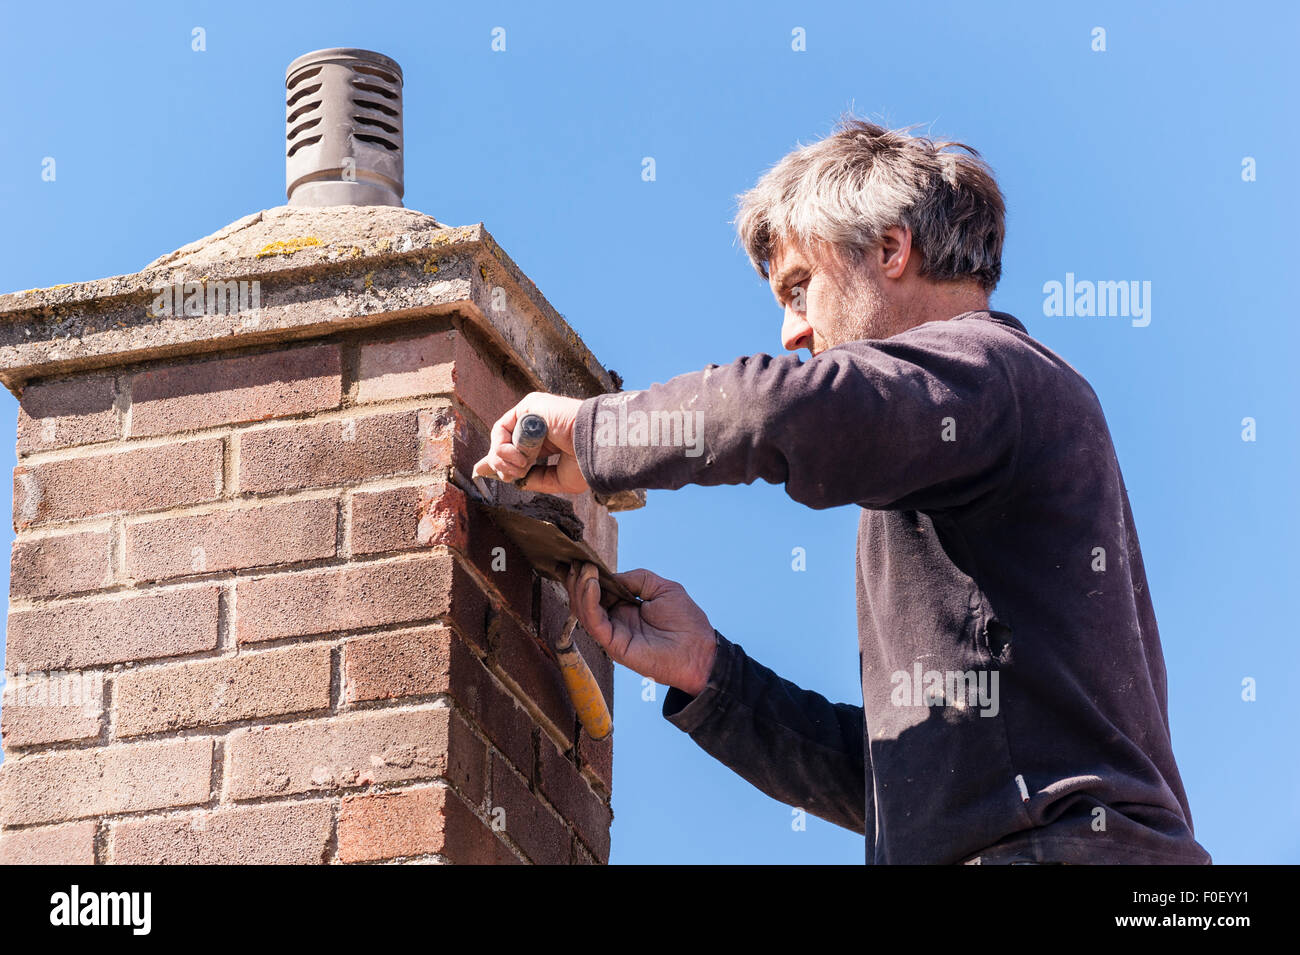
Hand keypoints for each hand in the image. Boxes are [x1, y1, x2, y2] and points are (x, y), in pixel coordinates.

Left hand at [472, 392, 588, 493]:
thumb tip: (510, 479)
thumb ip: (533, 479)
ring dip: (504, 459)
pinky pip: (503, 428)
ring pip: (500, 439)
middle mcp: (538, 427)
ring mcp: (533, 415)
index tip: (481, 473)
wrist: (595, 447)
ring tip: (522, 467)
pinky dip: (504, 448)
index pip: (516, 451)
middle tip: (514, 475)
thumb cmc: (585, 464)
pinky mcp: (529, 406)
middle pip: (504, 446)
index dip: (499, 463)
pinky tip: (520, 457)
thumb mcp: (558, 480)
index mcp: (548, 442)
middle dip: (501, 465)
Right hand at [565, 563, 718, 695]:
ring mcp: (614, 633)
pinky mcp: (614, 645)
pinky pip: (595, 623)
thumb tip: (611, 576)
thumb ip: (636, 580)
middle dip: (578, 580)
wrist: (699, 649)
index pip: (600, 590)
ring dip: (581, 588)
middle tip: (575, 562)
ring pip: (585, 611)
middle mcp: (616, 620)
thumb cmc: (686, 621)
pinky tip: (592, 584)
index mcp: (627, 607)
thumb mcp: (662, 588)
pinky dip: (589, 602)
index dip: (590, 575)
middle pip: (586, 600)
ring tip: (585, 570)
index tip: (582, 558)